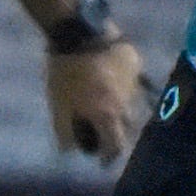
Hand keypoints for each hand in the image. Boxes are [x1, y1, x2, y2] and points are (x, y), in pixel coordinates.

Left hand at [47, 42, 147, 163]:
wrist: (79, 33)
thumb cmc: (65, 73)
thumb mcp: (59, 106)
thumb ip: (65, 132)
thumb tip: (68, 152)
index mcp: (108, 116)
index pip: (115, 146)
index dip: (109, 157)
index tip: (102, 162)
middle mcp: (127, 103)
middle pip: (128, 128)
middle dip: (117, 135)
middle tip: (104, 135)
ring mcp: (135, 83)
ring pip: (134, 105)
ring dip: (123, 112)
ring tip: (110, 110)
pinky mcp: (136, 64)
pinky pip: (136, 83)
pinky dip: (126, 90)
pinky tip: (116, 86)